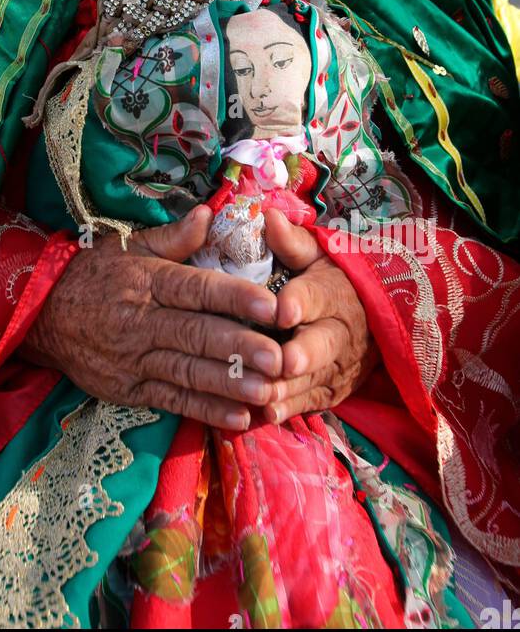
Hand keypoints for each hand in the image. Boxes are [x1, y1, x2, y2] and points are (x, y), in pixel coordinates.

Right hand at [21, 205, 285, 431]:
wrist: (39, 315)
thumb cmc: (91, 274)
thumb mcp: (126, 246)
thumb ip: (173, 237)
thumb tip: (210, 214)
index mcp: (145, 280)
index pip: (195, 289)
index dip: (234, 298)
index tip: (271, 306)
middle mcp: (140, 321)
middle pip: (196, 335)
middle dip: (240, 348)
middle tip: (280, 358)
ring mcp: (133, 360)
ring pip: (188, 373)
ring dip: (230, 385)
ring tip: (268, 392)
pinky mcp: (128, 390)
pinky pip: (172, 401)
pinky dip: (205, 411)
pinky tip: (238, 417)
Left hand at [260, 208, 379, 424]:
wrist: (371, 319)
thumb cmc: (330, 279)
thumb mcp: (317, 255)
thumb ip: (291, 243)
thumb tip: (269, 217)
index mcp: (332, 292)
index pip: (317, 295)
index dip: (300, 302)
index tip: (282, 308)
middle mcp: (339, 332)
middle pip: (321, 345)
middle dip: (301, 354)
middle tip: (282, 360)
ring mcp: (337, 366)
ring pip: (313, 379)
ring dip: (288, 388)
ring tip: (261, 394)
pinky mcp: (331, 392)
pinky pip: (310, 402)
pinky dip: (288, 410)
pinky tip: (263, 415)